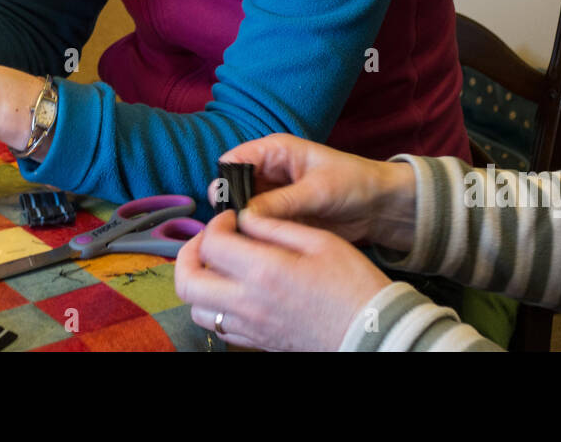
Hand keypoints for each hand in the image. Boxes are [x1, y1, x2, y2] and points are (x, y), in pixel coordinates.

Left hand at [174, 210, 391, 350]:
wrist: (373, 334)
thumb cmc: (354, 285)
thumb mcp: (321, 241)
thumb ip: (276, 227)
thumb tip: (244, 218)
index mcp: (263, 271)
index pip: (210, 243)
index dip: (215, 223)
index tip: (231, 219)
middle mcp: (247, 303)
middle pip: (187, 281)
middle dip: (189, 253)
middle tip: (210, 240)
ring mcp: (250, 327)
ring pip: (196, 309)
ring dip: (199, 282)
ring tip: (219, 266)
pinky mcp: (257, 343)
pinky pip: (217, 328)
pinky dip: (214, 307)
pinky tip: (234, 291)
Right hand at [220, 133, 416, 251]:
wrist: (380, 207)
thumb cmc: (354, 183)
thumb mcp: (317, 190)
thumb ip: (281, 202)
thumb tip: (243, 216)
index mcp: (274, 151)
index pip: (233, 161)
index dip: (224, 181)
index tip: (224, 207)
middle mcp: (268, 173)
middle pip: (232, 189)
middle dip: (230, 209)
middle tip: (233, 232)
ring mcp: (272, 198)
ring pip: (242, 211)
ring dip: (242, 226)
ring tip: (243, 244)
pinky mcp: (280, 219)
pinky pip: (258, 228)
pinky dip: (256, 238)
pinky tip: (256, 249)